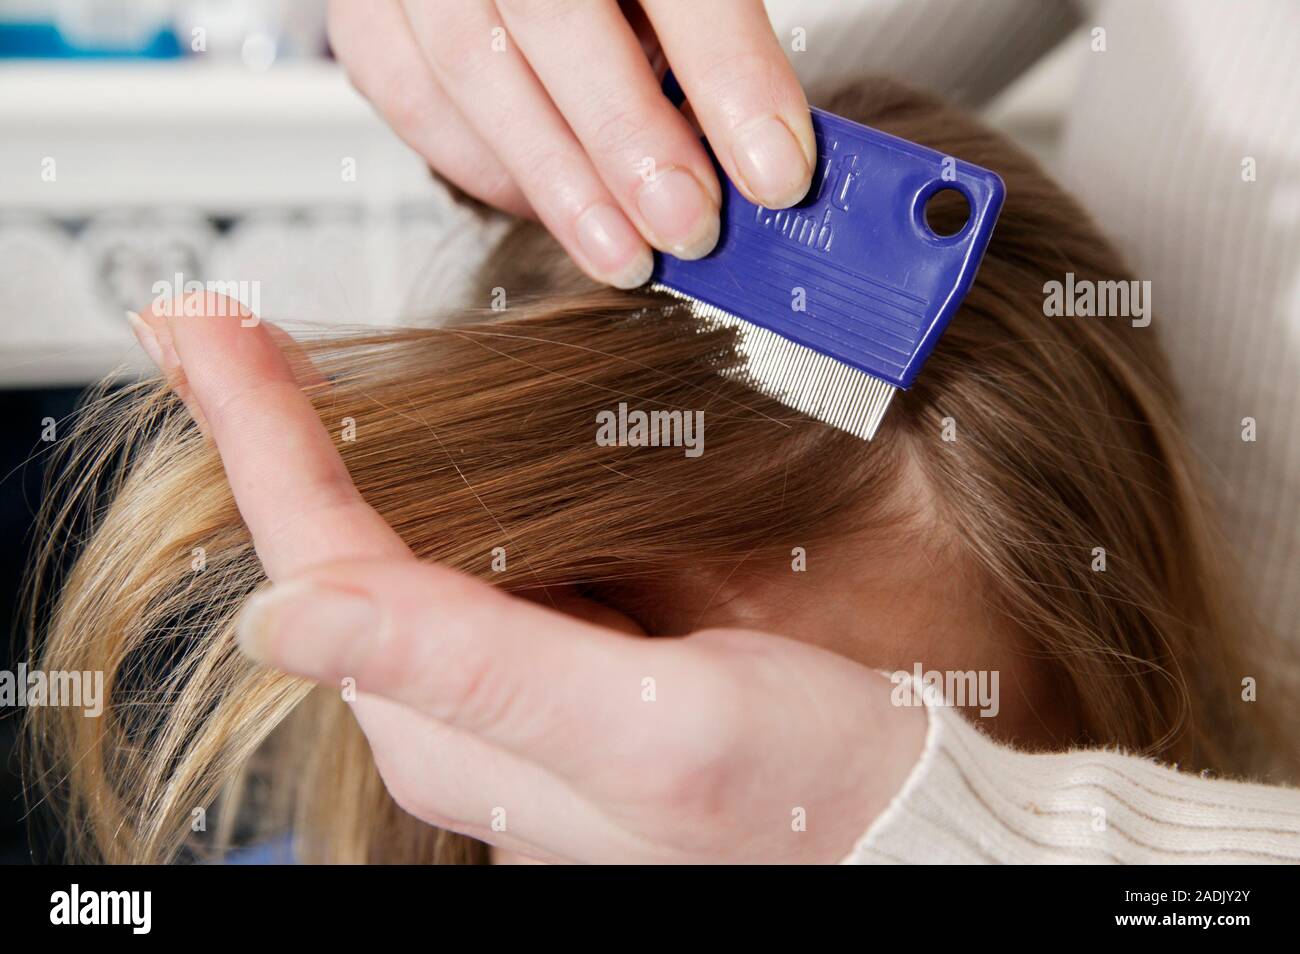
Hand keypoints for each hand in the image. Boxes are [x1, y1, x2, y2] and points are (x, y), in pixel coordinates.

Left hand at [131, 294, 924, 863]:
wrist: (890, 825)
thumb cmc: (803, 790)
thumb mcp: (648, 724)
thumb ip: (474, 669)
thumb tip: (282, 614)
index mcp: (456, 728)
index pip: (316, 562)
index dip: (257, 437)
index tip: (206, 334)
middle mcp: (457, 719)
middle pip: (325, 554)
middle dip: (263, 434)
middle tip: (212, 332)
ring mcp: (502, 695)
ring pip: (380, 556)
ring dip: (323, 454)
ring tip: (271, 370)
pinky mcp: (551, 670)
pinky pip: (448, 569)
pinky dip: (410, 489)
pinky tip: (401, 450)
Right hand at [327, 0, 816, 287]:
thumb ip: (711, 35)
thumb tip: (764, 151)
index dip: (729, 74)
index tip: (777, 173)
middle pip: (554, 15)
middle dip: (628, 143)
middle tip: (688, 227)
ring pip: (467, 67)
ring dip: (556, 181)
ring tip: (622, 251)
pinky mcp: (366, 5)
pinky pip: (404, 90)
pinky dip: (477, 163)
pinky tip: (541, 204)